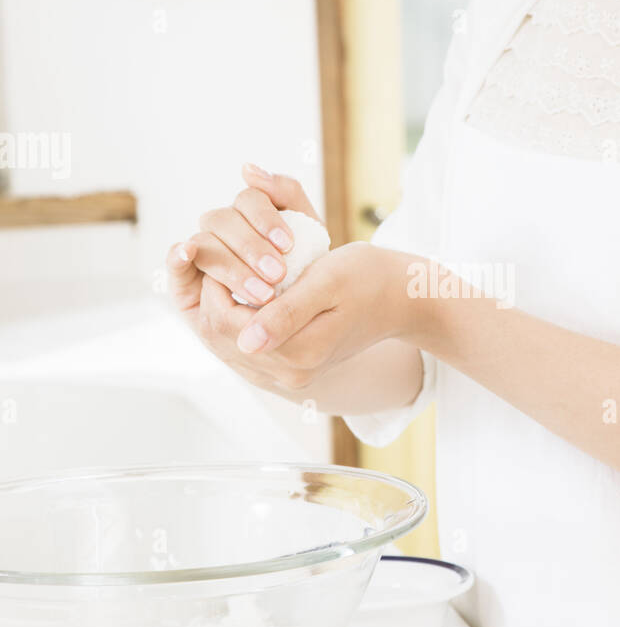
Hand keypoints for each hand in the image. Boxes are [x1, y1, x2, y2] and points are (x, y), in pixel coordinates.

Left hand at [168, 233, 415, 396]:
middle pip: (220, 336)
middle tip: (227, 258)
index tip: (228, 251)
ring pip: (225, 343)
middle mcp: (290, 374)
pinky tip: (246, 294)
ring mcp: (288, 376)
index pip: (225, 321)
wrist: (398, 300)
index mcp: (300, 354)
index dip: (217, 284)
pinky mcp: (288, 369)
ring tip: (236, 274)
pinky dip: (234, 318)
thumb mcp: (327, 282)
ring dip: (221, 306)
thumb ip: (287, 312)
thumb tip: (248, 340)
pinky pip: (241, 347)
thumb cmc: (367, 279)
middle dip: (214, 295)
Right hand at [180, 164, 323, 307]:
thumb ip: (287, 194)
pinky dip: (176, 257)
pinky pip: (174, 266)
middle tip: (278, 274)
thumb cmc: (305, 271)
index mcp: (249, 212)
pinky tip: (187, 252)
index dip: (265, 219)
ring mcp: (201, 253)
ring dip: (230, 266)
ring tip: (263, 294)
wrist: (303, 316)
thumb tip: (247, 170)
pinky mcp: (185, 284)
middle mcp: (221, 229)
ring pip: (204, 244)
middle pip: (223, 221)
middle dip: (251, 247)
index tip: (287, 245)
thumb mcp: (309, 233)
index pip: (248, 200)